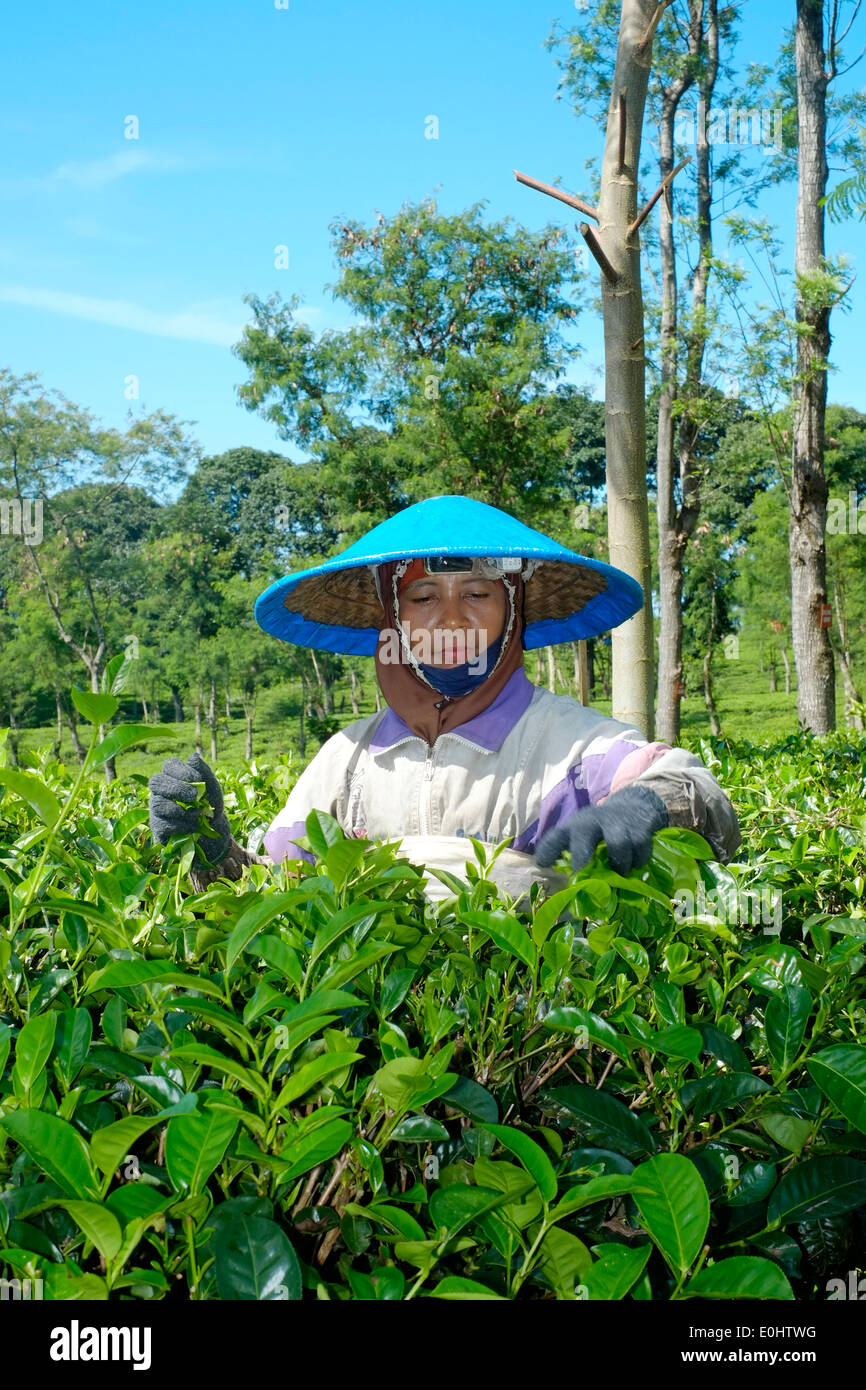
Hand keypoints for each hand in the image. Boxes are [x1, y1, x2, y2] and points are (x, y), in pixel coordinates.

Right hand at [148, 752, 231, 867]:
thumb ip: (204, 772)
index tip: (198, 780)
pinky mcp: (157, 826)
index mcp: (173, 776)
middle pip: (156, 781)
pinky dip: (181, 825)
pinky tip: (194, 826)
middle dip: (176, 788)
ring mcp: (156, 808)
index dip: (182, 771)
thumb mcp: (212, 787)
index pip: (169, 765)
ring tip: (197, 814)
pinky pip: (162, 824)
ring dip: (180, 809)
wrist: (213, 830)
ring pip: (157, 803)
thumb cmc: (209, 803)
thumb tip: (193, 757)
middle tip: (194, 796)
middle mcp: (161, 790)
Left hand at [534, 784, 668, 875]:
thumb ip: (574, 855)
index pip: (557, 836)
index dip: (549, 850)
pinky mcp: (640, 827)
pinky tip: (636, 863)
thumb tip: (567, 883)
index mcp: (575, 826)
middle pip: (584, 835)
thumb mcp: (585, 836)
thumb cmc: (602, 829)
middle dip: (582, 854)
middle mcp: (593, 821)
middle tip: (581, 872)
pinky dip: (639, 860)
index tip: (543, 864)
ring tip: (620, 871)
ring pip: (618, 845)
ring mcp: (617, 822)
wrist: (634, 806)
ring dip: (620, 864)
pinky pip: (640, 848)